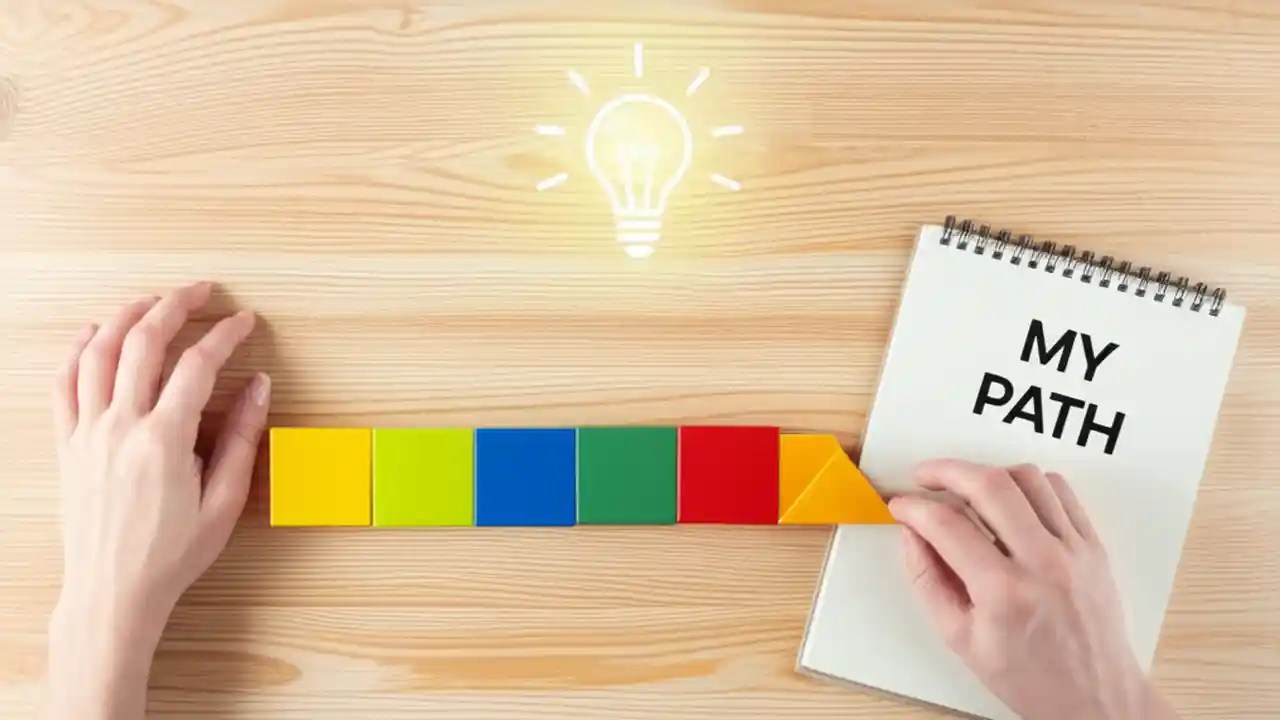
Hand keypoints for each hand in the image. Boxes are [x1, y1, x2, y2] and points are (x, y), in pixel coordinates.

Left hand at [45, 282, 269, 719]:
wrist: (113, 592)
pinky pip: (63, 384)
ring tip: (151, 300)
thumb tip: (257, 386)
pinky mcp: (68, 445)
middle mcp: (119, 427)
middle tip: (201, 291)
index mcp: (163, 441)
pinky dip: (77, 350)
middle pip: (143, 342)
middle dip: (175, 305)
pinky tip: (94, 333)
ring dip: (126, 315)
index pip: (197, 365)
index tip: (244, 322)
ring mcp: (87, 433)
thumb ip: (241, 438)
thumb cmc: (171, 555)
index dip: (225, 335)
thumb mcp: (223, 501)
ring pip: (98, 352)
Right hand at [888, 460, 1177, 719]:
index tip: (901, 506)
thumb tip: (911, 534)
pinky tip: (1010, 498)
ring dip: (988, 473)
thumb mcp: (960, 638)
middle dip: (946, 470)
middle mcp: (1043, 564)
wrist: (1095, 697)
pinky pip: (1061, 491)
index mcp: (1003, 593)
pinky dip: (1028, 484)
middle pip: (989, 485)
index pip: (947, 525)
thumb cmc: (1029, 676)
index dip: (914, 508)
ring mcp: (1073, 551)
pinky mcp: (1093, 546)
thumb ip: (928, 580)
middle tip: (925, 476)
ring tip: (967, 487)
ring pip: (1027, 478)